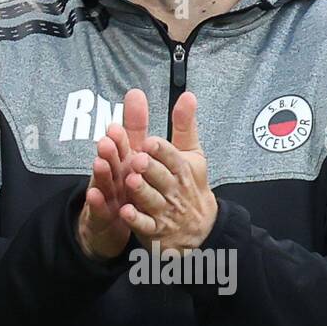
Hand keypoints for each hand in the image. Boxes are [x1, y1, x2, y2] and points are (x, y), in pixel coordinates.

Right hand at [76, 89, 148, 259]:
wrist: (110, 222)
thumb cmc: (123, 183)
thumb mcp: (131, 154)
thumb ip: (134, 125)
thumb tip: (136, 91)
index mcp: (123, 159)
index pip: (122, 145)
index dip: (120, 137)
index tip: (116, 126)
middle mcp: (113, 174)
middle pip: (111, 161)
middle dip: (109, 151)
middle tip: (107, 141)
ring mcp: (106, 195)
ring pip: (105, 183)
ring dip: (101, 174)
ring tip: (100, 163)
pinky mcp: (102, 215)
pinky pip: (101, 209)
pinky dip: (97, 203)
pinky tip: (94, 195)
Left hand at [119, 92, 217, 251]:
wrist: (201, 228)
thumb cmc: (191, 185)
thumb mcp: (192, 155)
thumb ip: (185, 126)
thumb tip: (188, 95)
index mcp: (181, 169)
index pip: (173, 157)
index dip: (161, 150)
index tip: (149, 141)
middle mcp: (173, 189)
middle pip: (161, 178)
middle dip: (150, 169)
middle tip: (137, 159)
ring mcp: (164, 211)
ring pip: (152, 200)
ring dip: (141, 191)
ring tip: (130, 181)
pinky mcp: (155, 230)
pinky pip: (145, 225)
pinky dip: (136, 219)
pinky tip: (124, 211)